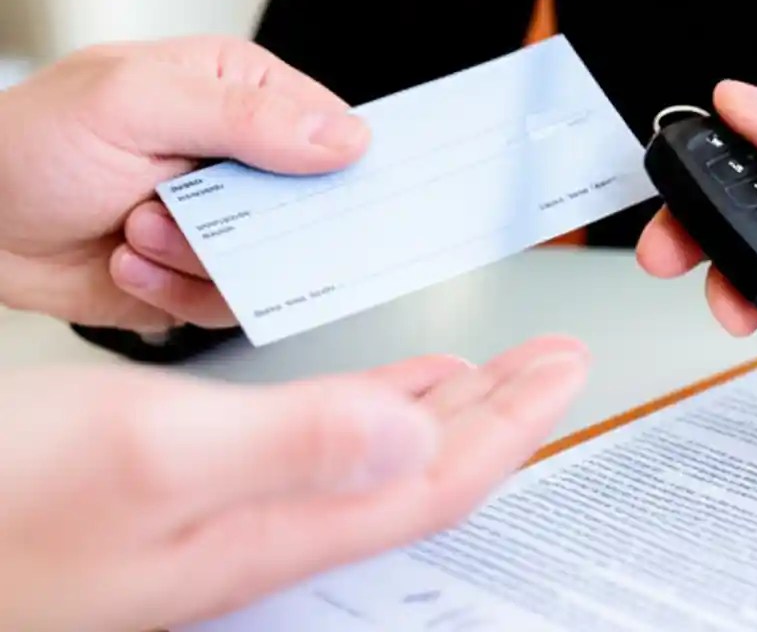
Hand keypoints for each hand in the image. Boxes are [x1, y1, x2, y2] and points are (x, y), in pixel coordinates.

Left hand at [0, 36, 368, 332]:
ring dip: (199, 259)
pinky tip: (129, 260)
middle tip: (211, 219)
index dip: (344, 165)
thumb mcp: (137, 105)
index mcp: (237, 93)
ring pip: (272, 264)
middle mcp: (238, 160)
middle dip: (258, 225)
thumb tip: (345, 137)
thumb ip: (246, 117)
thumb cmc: (29, 145)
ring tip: (137, 228)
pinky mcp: (199, 276)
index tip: (342, 195)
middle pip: (312, 207)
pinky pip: (227, 303)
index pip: (329, 128)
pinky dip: (173, 291)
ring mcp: (222, 223)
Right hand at [0, 336, 587, 631]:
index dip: (514, 424)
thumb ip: (287, 445)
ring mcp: (235, 509)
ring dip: (447, 411)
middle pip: (423, 471)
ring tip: (497, 375)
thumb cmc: (4, 504)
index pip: (435, 480)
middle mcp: (269, 525)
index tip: (568, 372)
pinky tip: (384, 390)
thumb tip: (407, 437)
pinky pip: (323, 446)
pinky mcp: (198, 486)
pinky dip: (372, 408)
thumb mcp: (149, 455)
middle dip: (502, 414)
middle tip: (558, 363)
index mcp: (276, 524)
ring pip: (378, 457)